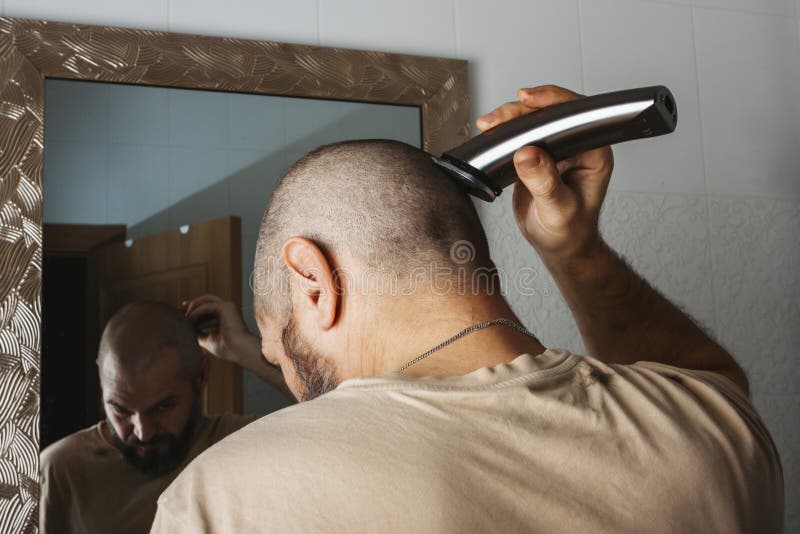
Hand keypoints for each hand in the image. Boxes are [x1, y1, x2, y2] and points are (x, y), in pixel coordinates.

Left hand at [181, 294, 257, 363]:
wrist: (239, 351)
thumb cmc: (227, 348)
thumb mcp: (207, 339)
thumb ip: (197, 332)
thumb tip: (184, 328)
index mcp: (225, 315)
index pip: (207, 306)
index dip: (194, 308)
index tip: (181, 312)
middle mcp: (227, 308)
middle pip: (205, 300)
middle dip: (191, 304)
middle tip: (179, 309)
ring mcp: (228, 306)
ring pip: (206, 299)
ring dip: (193, 307)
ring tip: (184, 317)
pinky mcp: (226, 307)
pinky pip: (207, 306)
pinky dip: (197, 312)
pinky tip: (190, 319)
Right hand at [477, 85, 613, 258]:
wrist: (559, 246)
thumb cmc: (570, 232)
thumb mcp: (559, 210)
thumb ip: (545, 183)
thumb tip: (527, 155)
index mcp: (593, 153)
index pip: (576, 116)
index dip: (553, 102)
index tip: (530, 100)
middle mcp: (576, 147)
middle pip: (551, 113)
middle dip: (523, 110)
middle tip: (500, 118)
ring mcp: (556, 150)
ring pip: (533, 121)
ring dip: (510, 119)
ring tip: (490, 124)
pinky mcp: (537, 156)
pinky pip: (521, 136)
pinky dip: (504, 133)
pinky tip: (491, 132)